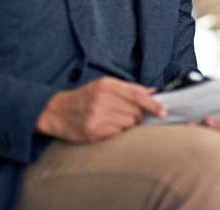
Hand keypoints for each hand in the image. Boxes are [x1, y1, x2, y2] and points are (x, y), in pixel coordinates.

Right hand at [36, 77, 165, 142]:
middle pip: (135, 111)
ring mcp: (97, 116)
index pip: (138, 94)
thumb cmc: (84, 98)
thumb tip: (153, 92)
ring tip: (114, 121)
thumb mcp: (104, 86)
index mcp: (107, 85)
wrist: (56, 112)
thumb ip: (128, 89)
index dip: (153, 104)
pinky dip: (117, 132)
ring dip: (127, 125)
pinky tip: (107, 127)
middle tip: (128, 116)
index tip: (163, 112)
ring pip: (128, 124)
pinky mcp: (93, 131)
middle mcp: (102, 99)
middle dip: (138, 116)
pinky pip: (117, 133)